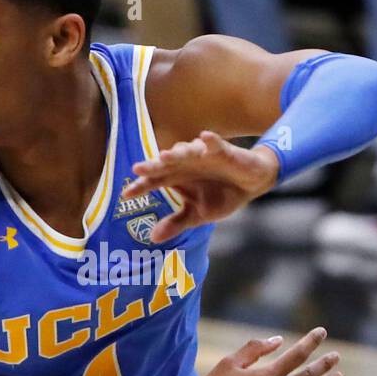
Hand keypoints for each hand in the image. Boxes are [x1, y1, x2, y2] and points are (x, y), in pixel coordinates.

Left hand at [121, 130, 278, 242]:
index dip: (140, 186)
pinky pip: (215, 144)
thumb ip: (176, 223)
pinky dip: (210, 141)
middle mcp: (184, 164)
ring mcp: (201, 155)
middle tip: (138, 168)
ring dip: (177, 153)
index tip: (126, 195)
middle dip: (152, 165)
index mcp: (175, 178)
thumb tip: (152, 238)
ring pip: (186, 151)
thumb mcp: (198, 215)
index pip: (153, 181)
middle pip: (165, 164)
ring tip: (166, 156)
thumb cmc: (220, 197)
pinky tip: (204, 137)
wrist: (251, 185)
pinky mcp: (222, 151)